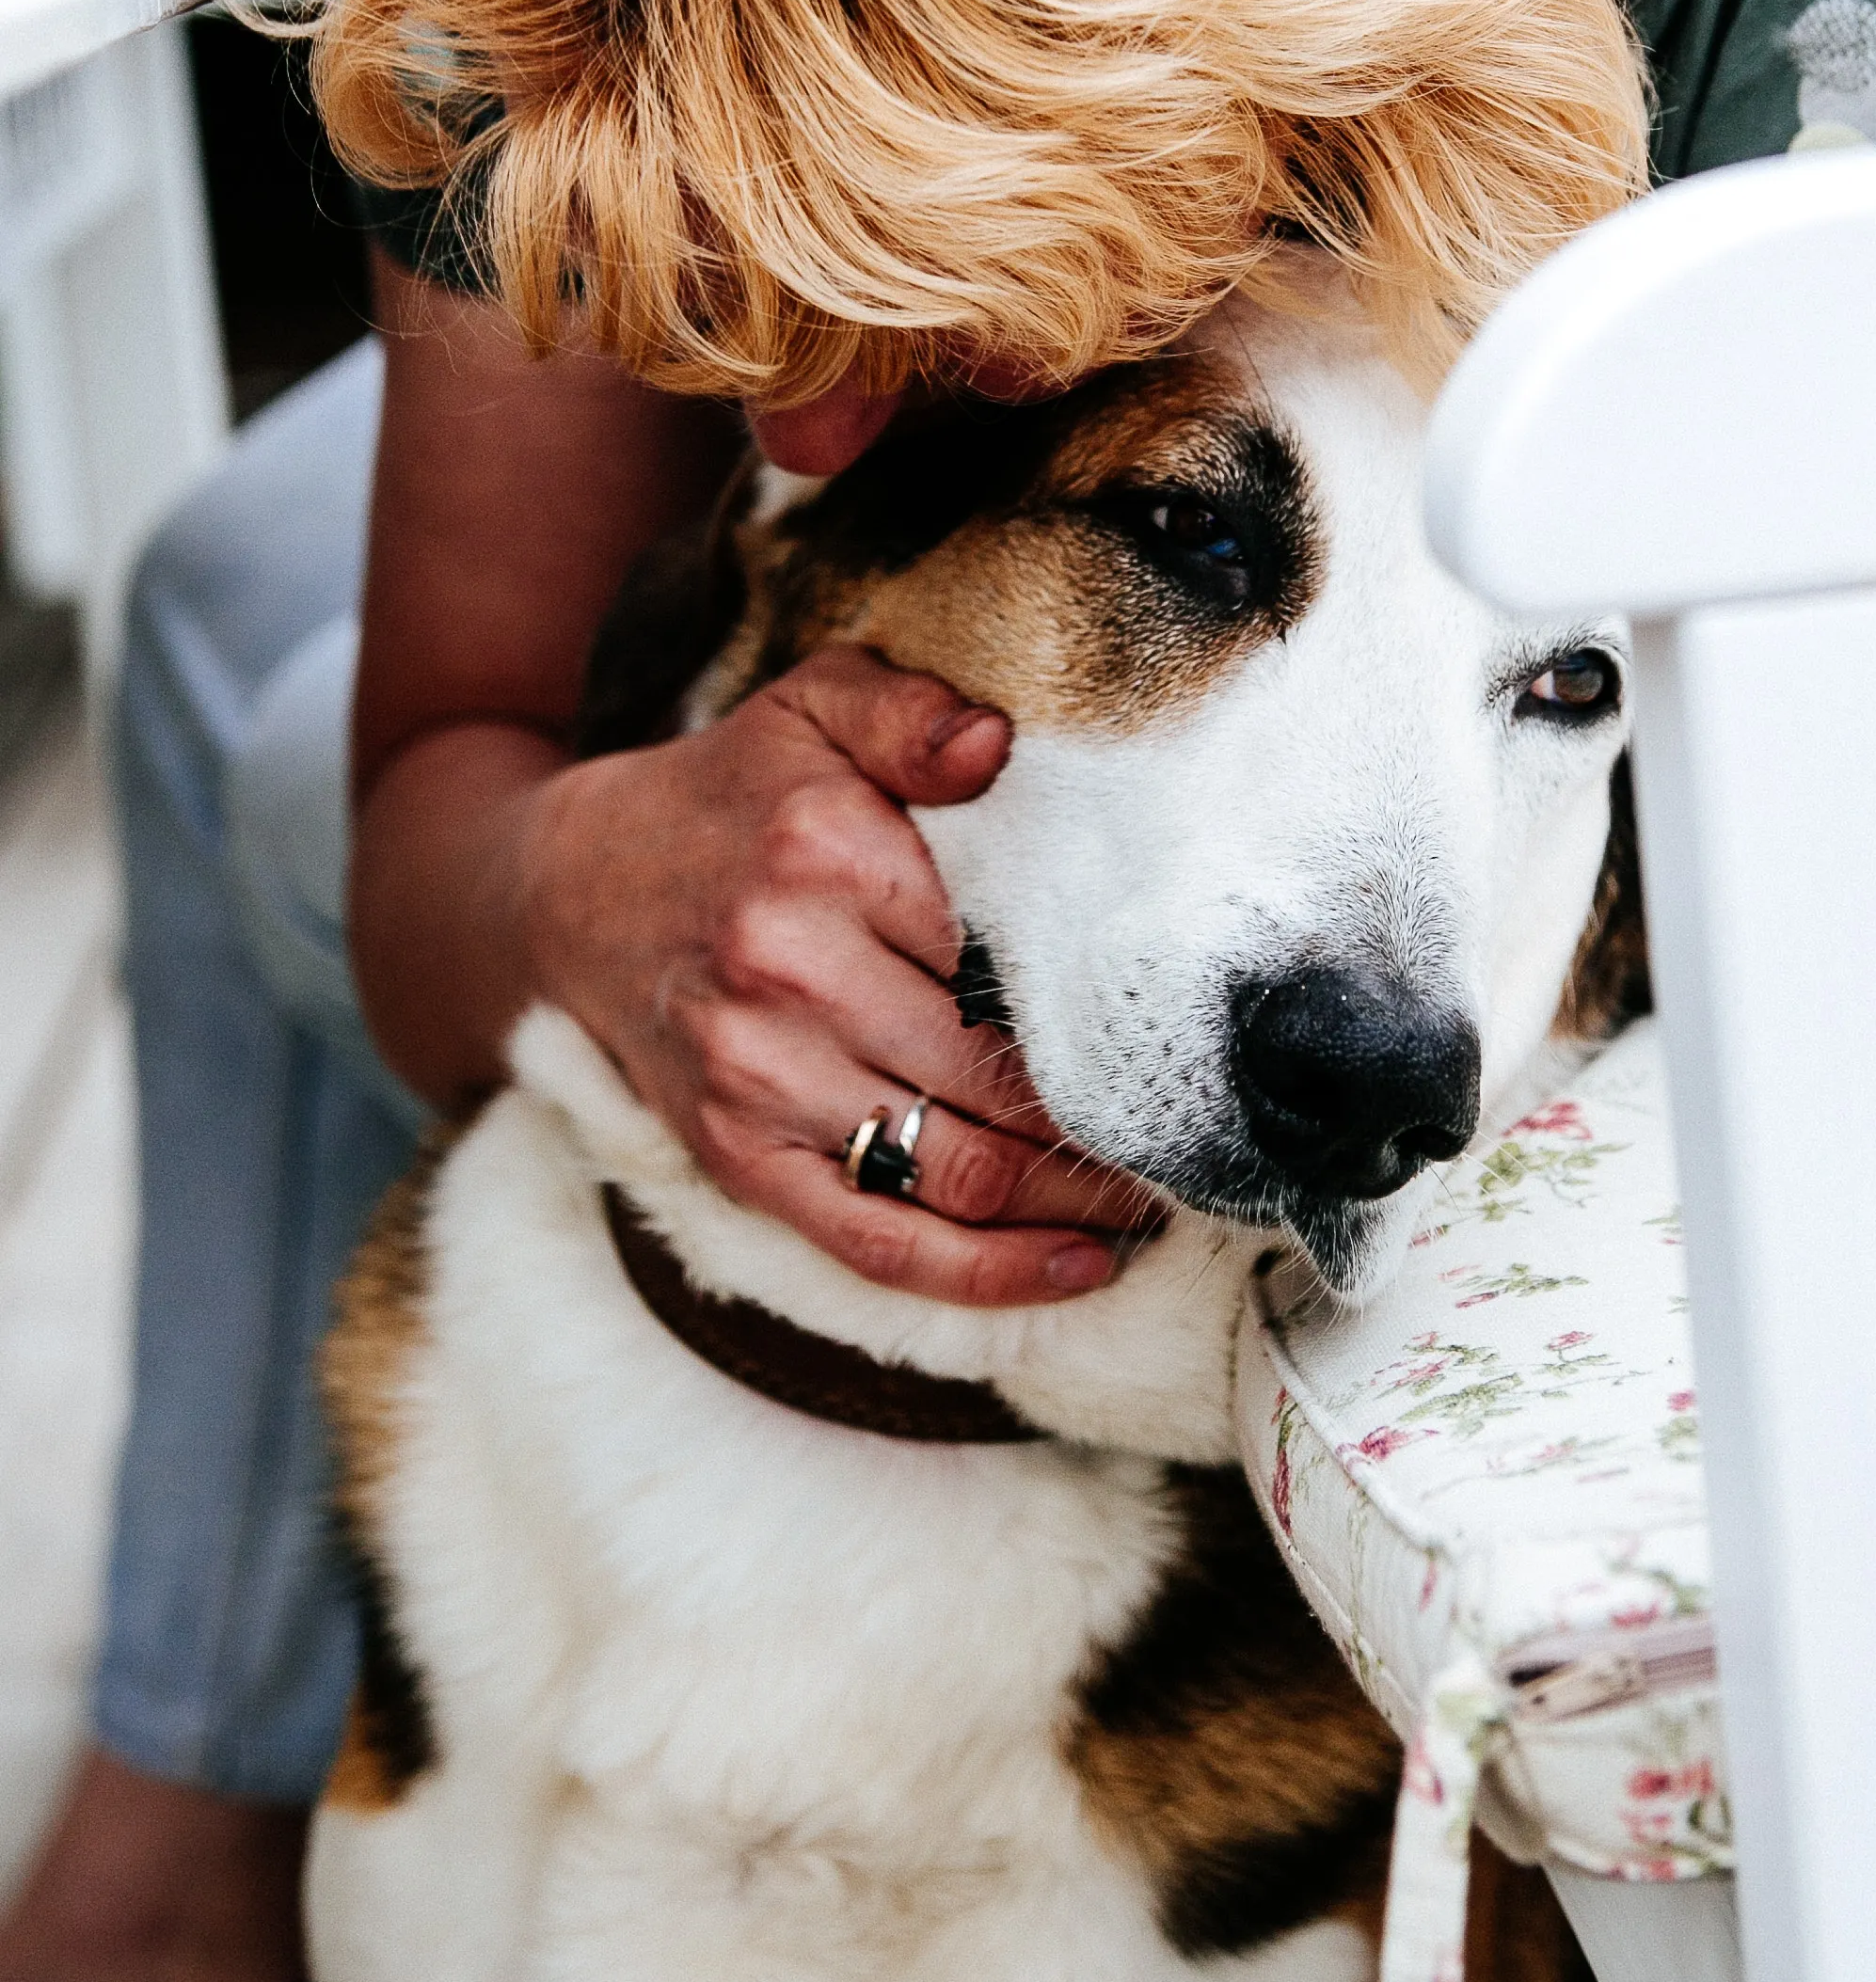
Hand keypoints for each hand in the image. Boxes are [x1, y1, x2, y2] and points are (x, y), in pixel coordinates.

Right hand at [514, 644, 1157, 1303]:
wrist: (570, 892)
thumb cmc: (730, 797)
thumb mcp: (815, 706)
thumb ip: (912, 712)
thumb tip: (998, 742)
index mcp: (824, 856)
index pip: (1006, 953)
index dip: (1103, 1001)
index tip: (1175, 1026)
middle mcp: (786, 973)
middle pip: (995, 1080)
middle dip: (1109, 1121)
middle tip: (1198, 1129)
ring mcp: (759, 1079)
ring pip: (956, 1175)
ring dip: (1072, 1205)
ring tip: (1158, 1198)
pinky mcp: (738, 1159)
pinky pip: (876, 1242)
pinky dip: (987, 1275)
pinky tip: (1075, 1268)